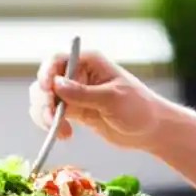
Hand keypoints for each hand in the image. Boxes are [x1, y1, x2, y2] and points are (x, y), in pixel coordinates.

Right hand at [28, 49, 166, 149]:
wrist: (150, 130)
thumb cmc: (139, 107)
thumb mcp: (112, 99)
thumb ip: (83, 93)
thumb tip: (56, 84)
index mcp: (89, 62)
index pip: (57, 60)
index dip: (46, 72)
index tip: (47, 89)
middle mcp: (78, 74)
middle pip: (46, 81)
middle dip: (45, 101)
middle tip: (53, 120)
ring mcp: (74, 94)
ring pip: (45, 99)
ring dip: (45, 115)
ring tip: (61, 132)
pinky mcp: (74, 111)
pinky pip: (52, 114)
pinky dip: (51, 125)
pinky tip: (64, 135)